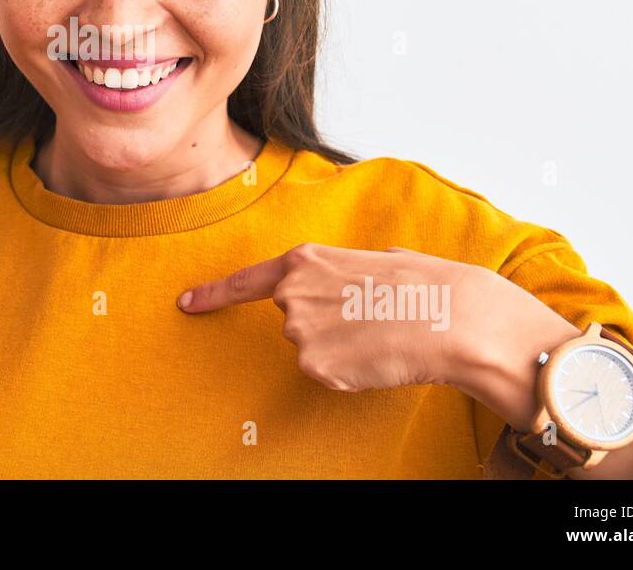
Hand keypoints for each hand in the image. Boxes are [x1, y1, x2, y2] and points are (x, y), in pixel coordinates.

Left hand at [175, 243, 485, 391]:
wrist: (448, 316)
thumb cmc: (421, 284)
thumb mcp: (373, 260)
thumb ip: (343, 272)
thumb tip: (350, 282)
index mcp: (304, 261)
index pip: (246, 282)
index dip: (213, 294)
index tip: (185, 303)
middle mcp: (291, 294)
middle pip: (292, 319)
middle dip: (322, 323)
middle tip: (366, 317)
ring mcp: (299, 331)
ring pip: (310, 348)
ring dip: (338, 347)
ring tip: (376, 333)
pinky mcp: (315, 365)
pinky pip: (326, 372)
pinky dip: (347, 370)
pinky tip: (373, 355)